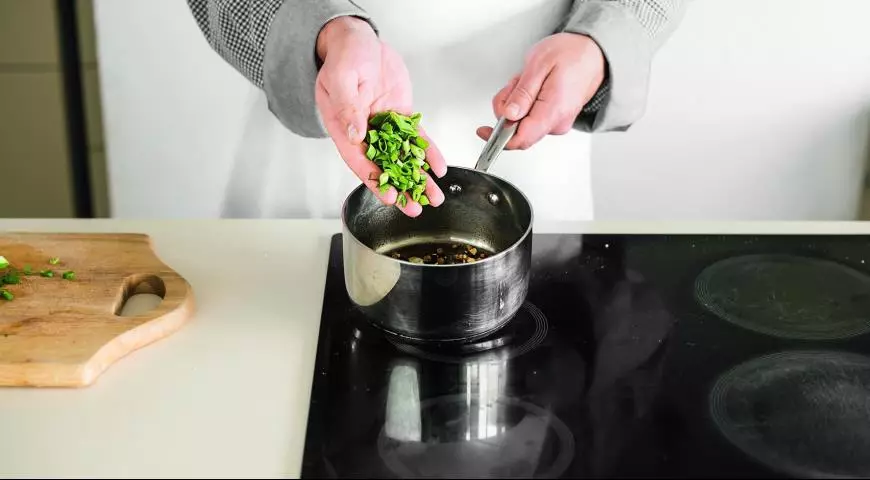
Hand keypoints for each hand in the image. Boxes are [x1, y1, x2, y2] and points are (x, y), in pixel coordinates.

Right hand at [315, 16, 445, 216]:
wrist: (359, 41)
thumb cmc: (344, 56)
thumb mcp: (341, 77)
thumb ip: (347, 107)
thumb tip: (355, 134)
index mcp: (343, 128)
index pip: (358, 162)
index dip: (374, 181)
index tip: (390, 197)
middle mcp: (364, 132)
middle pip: (383, 166)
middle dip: (401, 188)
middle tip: (415, 207)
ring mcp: (384, 126)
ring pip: (403, 157)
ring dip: (418, 178)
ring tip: (433, 197)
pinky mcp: (400, 117)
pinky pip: (416, 138)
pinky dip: (428, 153)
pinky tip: (439, 166)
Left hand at [477, 33, 604, 149]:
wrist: (594, 52)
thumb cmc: (571, 54)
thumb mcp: (539, 65)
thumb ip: (522, 93)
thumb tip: (508, 116)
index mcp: (553, 111)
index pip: (521, 139)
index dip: (497, 138)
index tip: (483, 131)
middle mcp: (556, 122)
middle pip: (516, 129)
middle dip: (508, 107)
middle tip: (517, 83)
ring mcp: (556, 122)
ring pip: (521, 122)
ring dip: (516, 102)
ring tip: (528, 81)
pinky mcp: (554, 119)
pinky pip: (530, 117)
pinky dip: (524, 102)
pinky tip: (533, 87)